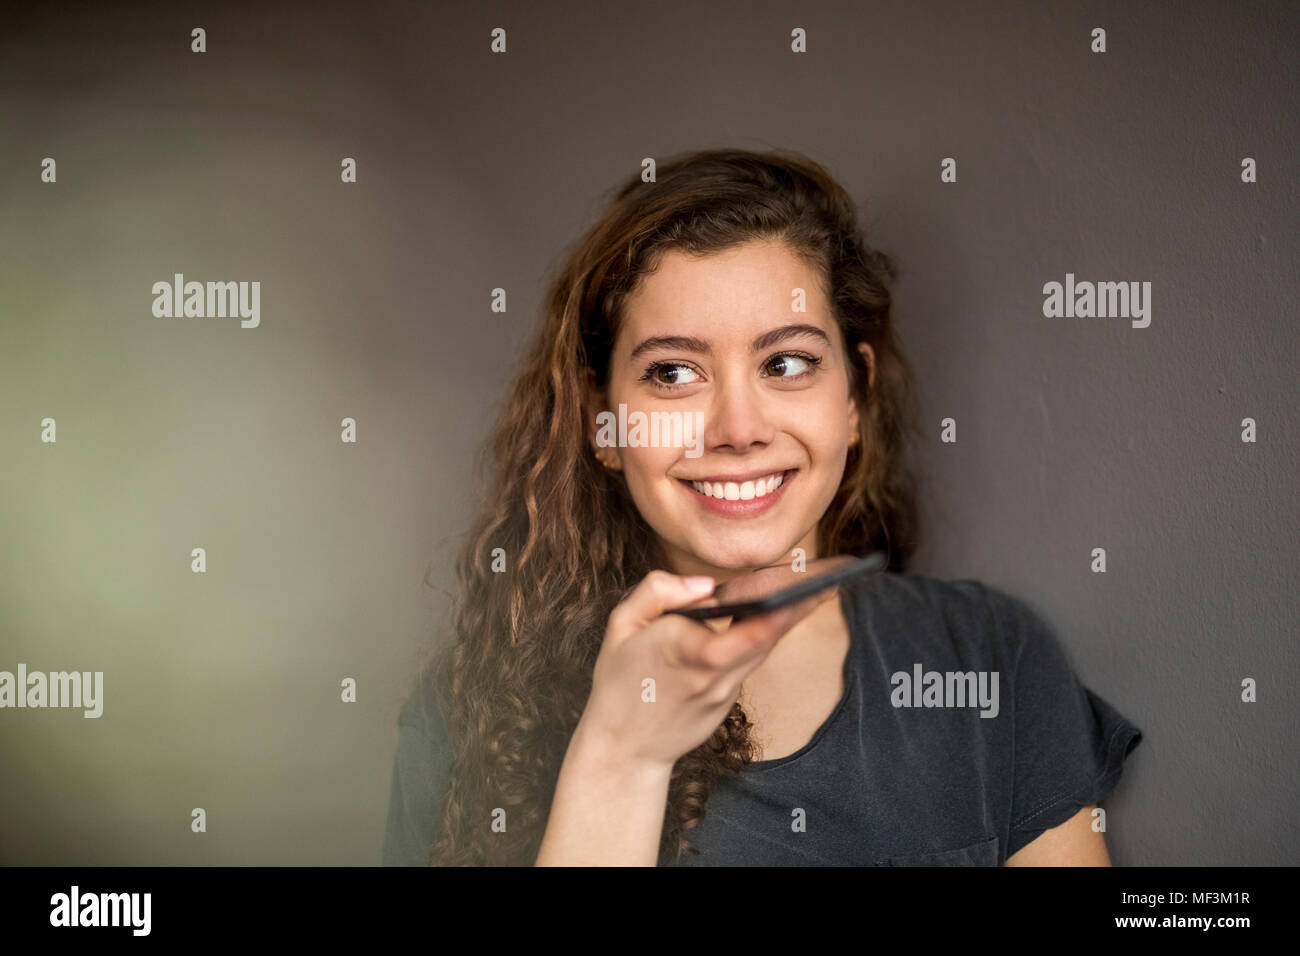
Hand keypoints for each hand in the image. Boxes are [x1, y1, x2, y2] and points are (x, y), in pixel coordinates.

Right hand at [572, 569, 833, 771]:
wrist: (623, 748)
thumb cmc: (619, 681)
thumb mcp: (620, 625)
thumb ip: (657, 592)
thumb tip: (704, 585)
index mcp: (683, 649)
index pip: (744, 630)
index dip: (782, 608)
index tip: (807, 582)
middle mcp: (711, 674)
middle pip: (767, 637)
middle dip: (801, 605)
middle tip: (835, 574)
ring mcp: (723, 692)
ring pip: (764, 648)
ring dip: (792, 618)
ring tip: (820, 583)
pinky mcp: (727, 702)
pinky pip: (751, 661)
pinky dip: (767, 635)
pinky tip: (783, 612)